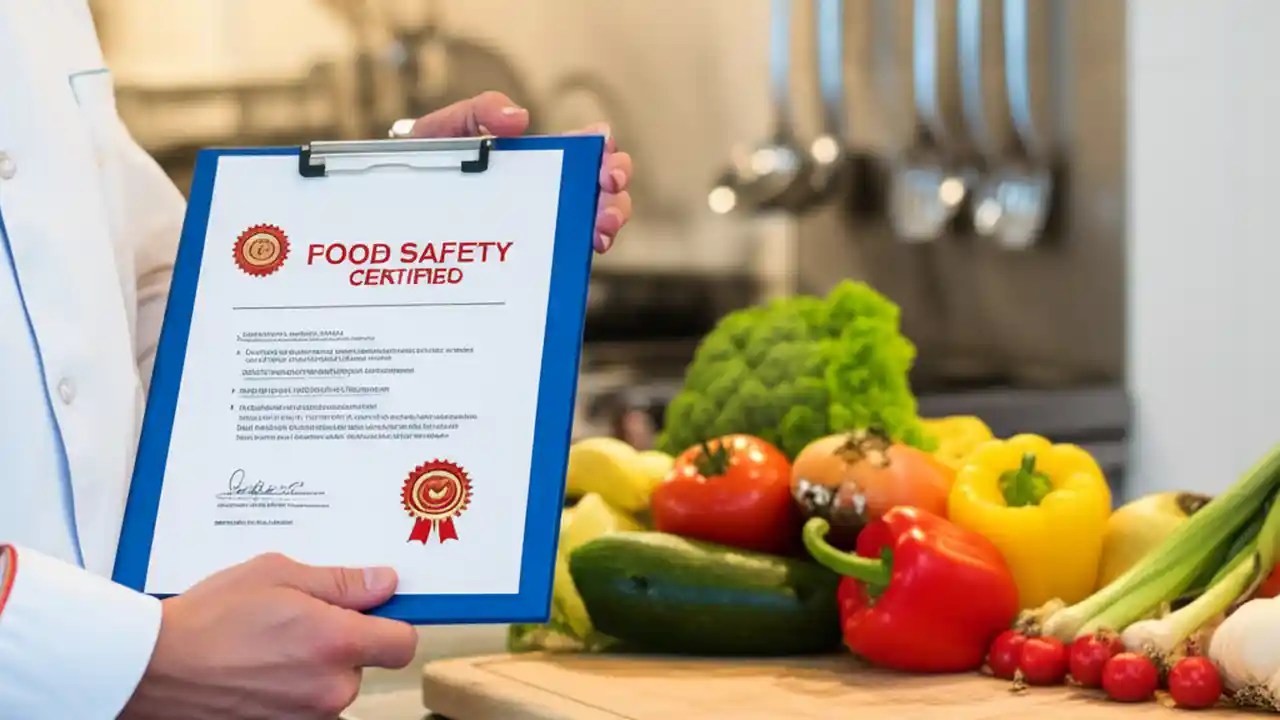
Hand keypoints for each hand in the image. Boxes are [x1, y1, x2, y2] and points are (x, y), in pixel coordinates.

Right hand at [120, 553, 417, 719]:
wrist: (151, 669)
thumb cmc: (208, 619)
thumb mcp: (277, 575)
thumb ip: (340, 582)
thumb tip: (383, 583)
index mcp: (336, 643)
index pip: (402, 643)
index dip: (391, 626)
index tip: (376, 614)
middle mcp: (329, 689)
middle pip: (362, 665)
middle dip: (340, 644)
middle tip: (297, 623)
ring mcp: (306, 718)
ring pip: (332, 688)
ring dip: (313, 670)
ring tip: (267, 648)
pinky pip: (305, 708)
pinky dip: (289, 692)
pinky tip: (257, 673)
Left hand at [408, 91, 632, 252]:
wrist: (397, 210)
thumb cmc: (429, 167)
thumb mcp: (448, 129)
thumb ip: (479, 110)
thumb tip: (520, 119)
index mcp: (540, 159)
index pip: (589, 153)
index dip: (609, 155)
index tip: (604, 162)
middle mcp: (552, 193)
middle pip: (605, 191)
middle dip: (616, 191)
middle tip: (607, 194)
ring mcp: (545, 227)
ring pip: (597, 225)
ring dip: (609, 222)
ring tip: (600, 231)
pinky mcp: (533, 259)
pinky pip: (567, 259)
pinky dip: (581, 254)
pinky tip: (582, 252)